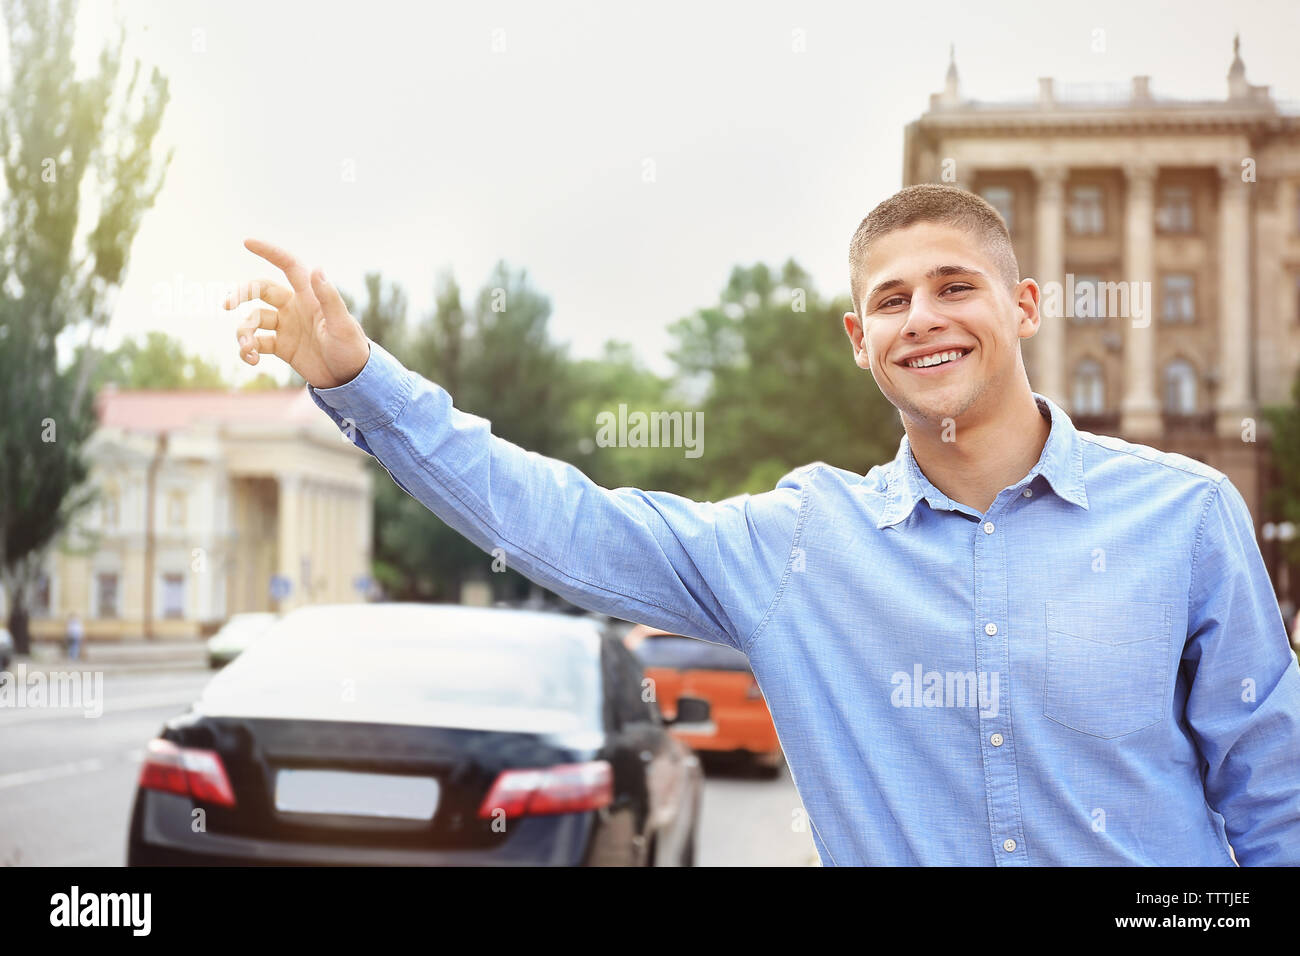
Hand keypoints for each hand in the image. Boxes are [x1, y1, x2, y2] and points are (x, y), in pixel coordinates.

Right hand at [224, 238, 370, 388]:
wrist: (350, 379)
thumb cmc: (351, 349)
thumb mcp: (341, 325)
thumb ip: (329, 298)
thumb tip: (317, 268)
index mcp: (309, 297)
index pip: (289, 266)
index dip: (270, 252)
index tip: (247, 242)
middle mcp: (295, 308)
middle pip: (260, 290)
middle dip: (240, 294)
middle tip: (225, 304)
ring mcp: (286, 327)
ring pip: (253, 320)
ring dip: (243, 332)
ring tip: (248, 348)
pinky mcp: (282, 347)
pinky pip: (256, 343)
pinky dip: (248, 350)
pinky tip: (251, 360)